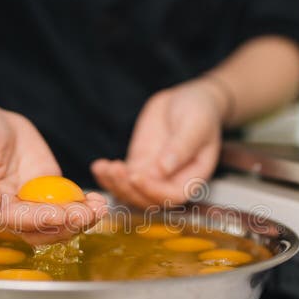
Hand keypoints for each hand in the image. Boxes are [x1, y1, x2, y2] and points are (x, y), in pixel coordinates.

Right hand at [0, 104, 105, 233]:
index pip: (16, 221)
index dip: (41, 219)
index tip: (63, 215)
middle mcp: (12, 212)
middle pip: (42, 229)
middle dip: (67, 224)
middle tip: (89, 213)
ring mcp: (33, 203)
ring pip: (59, 223)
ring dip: (81, 220)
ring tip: (100, 208)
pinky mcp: (50, 192)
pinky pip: (69, 205)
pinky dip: (85, 206)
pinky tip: (98, 200)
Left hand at [92, 78, 225, 207]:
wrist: (187, 99)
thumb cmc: (199, 111)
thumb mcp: (195, 125)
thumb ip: (181, 147)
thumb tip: (163, 169)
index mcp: (192, 177)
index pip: (172, 196)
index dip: (153, 191)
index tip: (136, 175)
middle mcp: (172, 181)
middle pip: (148, 199)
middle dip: (128, 188)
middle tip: (115, 169)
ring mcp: (153, 175)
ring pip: (130, 192)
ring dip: (115, 184)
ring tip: (104, 167)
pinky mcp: (138, 165)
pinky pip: (121, 178)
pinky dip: (107, 176)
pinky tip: (98, 166)